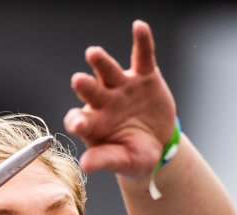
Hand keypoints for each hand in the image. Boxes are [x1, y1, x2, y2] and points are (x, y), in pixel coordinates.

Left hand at [64, 20, 177, 177]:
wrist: (159, 143)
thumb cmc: (136, 155)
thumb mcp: (125, 161)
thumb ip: (106, 160)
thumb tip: (86, 165)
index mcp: (95, 124)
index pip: (79, 120)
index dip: (77, 121)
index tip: (78, 125)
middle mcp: (104, 102)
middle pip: (91, 91)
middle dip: (85, 86)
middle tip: (78, 81)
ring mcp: (122, 87)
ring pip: (109, 72)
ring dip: (101, 62)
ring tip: (92, 53)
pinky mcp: (144, 76)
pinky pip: (142, 57)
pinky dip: (142, 42)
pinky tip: (140, 27)